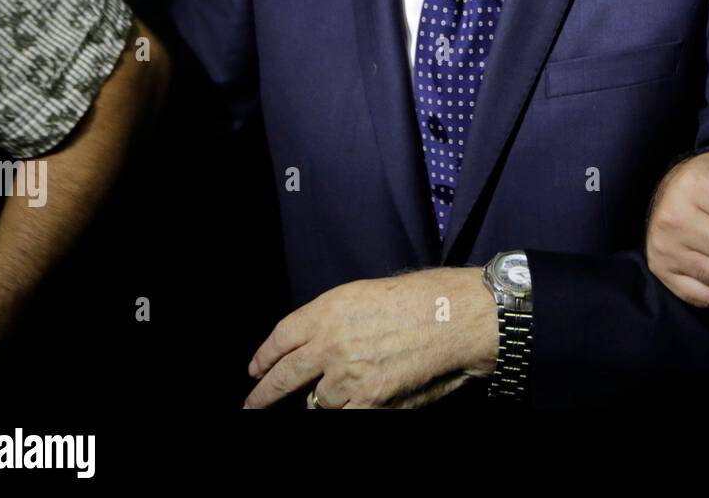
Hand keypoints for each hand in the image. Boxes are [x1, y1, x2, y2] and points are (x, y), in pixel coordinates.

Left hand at [243, 267, 496, 408]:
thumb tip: (314, 345)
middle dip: (263, 394)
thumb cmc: (423, 298)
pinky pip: (345, 415)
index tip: (256, 369)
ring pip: (319, 401)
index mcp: (329, 309)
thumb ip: (335, 320)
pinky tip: (361, 400)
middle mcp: (331, 342)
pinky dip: (350, 410)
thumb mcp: (368, 294)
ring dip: (327, 398)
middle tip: (252, 404)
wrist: (456, 317)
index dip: (264, 357)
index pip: (281, 338)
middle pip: (284, 376)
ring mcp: (348, 375)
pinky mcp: (369, 400)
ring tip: (346, 388)